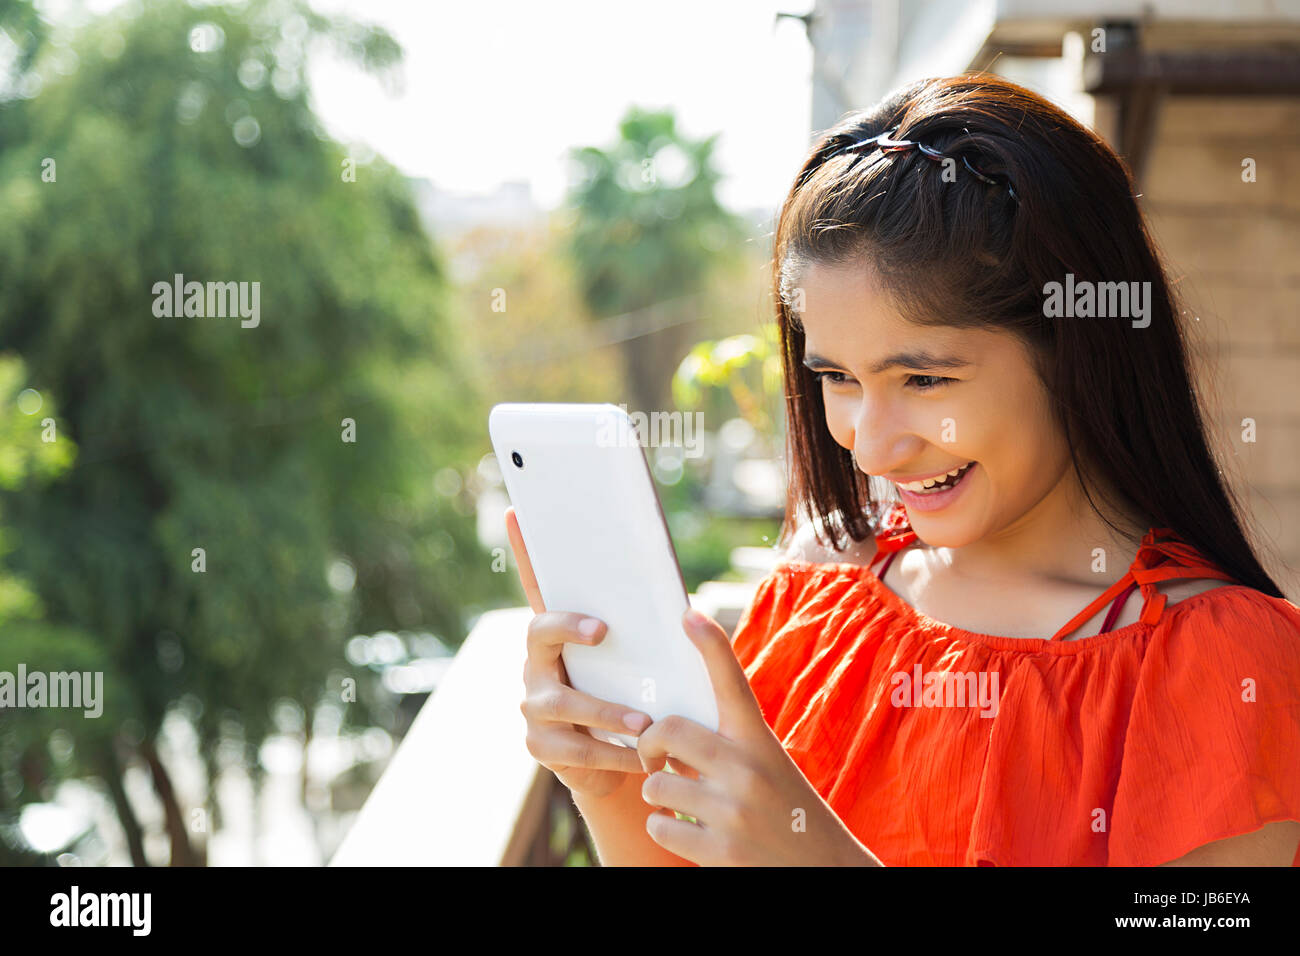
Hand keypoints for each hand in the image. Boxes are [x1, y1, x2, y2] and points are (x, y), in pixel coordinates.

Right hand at [509, 507, 669, 800]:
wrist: (616, 766)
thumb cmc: (633, 699)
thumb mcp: (640, 665)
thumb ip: (645, 636)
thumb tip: (686, 606)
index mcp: (559, 637)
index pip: (537, 586)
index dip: (523, 550)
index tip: (520, 514)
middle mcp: (537, 665)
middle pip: (539, 633)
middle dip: (567, 627)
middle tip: (603, 630)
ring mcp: (534, 706)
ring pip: (564, 704)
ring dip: (607, 712)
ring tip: (646, 724)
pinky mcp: (541, 746)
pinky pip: (576, 748)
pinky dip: (612, 754)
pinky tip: (639, 759)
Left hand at [636, 608, 879, 865]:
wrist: (826, 872)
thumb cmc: (791, 815)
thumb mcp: (769, 770)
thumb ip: (728, 748)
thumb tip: (669, 731)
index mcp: (761, 742)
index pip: (733, 681)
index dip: (710, 644)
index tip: (688, 614)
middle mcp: (748, 769)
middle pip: (668, 730)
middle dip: (648, 744)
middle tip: (652, 756)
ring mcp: (734, 811)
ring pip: (655, 785)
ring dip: (658, 796)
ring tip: (683, 805)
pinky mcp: (720, 851)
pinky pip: (659, 826)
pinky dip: (665, 830)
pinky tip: (689, 835)